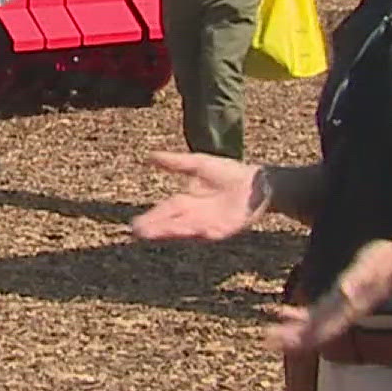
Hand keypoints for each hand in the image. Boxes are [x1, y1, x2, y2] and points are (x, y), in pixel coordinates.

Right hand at [129, 151, 261, 241]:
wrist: (256, 183)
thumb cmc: (228, 173)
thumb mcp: (197, 164)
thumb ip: (175, 162)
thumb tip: (149, 156)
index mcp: (185, 202)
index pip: (164, 210)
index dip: (151, 217)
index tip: (135, 224)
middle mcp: (193, 216)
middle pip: (171, 223)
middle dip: (156, 228)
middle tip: (138, 232)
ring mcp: (208, 224)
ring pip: (185, 230)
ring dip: (171, 232)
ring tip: (155, 234)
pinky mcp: (224, 229)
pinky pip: (209, 232)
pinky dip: (199, 232)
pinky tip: (190, 231)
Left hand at [262, 239, 391, 353]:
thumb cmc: (388, 261)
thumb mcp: (375, 266)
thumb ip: (360, 280)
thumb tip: (345, 292)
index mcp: (349, 308)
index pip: (324, 328)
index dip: (304, 337)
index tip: (283, 341)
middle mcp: (344, 313)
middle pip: (316, 333)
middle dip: (292, 338)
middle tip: (267, 341)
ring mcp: (342, 309)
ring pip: (314, 327)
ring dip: (292, 331)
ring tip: (270, 335)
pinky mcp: (340, 301)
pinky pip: (316, 314)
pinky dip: (298, 316)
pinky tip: (282, 313)